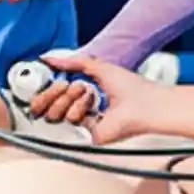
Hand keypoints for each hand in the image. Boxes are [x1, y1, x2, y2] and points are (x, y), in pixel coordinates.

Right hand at [37, 53, 163, 142]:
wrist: (145, 104)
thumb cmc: (131, 87)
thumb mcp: (99, 67)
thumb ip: (74, 62)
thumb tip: (48, 58)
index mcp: (84, 95)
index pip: (55, 94)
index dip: (51, 87)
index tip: (53, 77)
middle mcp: (82, 110)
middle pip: (50, 105)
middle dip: (56, 92)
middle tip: (70, 85)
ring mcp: (84, 124)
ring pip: (56, 114)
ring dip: (69, 99)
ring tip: (87, 93)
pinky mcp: (88, 136)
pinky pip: (69, 123)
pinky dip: (77, 110)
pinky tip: (90, 105)